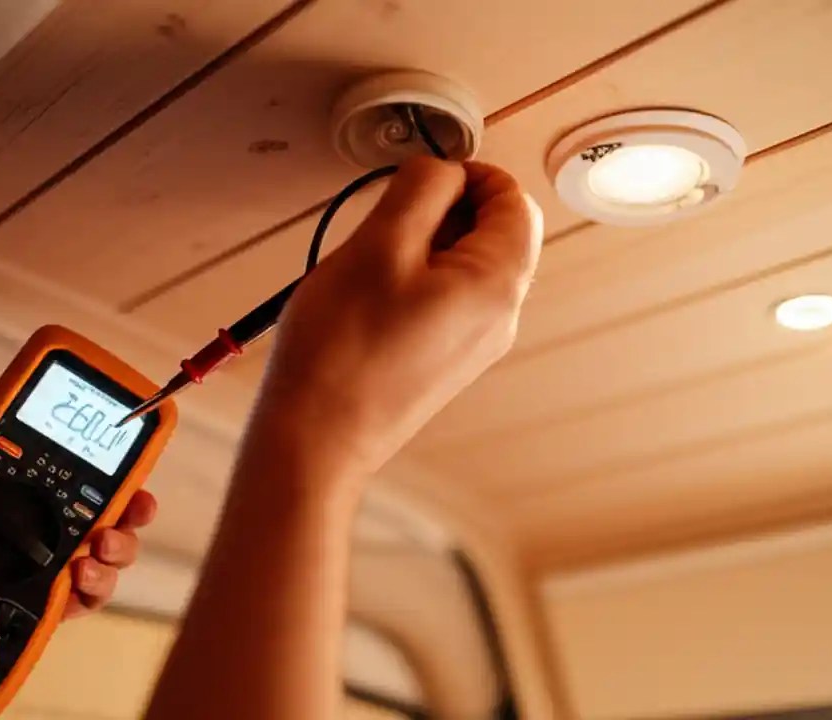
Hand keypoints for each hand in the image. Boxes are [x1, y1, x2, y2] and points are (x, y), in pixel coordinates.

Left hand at [0, 393, 157, 618]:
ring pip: (107, 561)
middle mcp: (40, 533)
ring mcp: (41, 575)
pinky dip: (93, 591)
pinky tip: (78, 578)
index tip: (130, 453)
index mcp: (21, 496)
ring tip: (99, 547)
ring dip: (119, 550)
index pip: (81, 476)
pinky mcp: (33, 614)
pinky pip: (83, 603)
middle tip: (136, 504)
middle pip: (110, 517)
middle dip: (136, 508)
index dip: (115, 464)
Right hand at [253, 158, 541, 487]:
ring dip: (425, 243)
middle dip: (446, 208)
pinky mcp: (448, 360)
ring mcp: (476, 342)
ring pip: (468, 263)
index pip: (515, 199)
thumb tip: (443, 170)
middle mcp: (500, 316)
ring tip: (374, 261)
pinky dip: (418, 277)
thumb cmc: (341, 352)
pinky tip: (373, 294)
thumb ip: (421, 189)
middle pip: (497, 231)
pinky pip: (449, 297)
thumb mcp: (378, 244)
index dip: (471, 173)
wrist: (316, 438)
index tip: (422, 176)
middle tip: (389, 219)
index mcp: (498, 283)